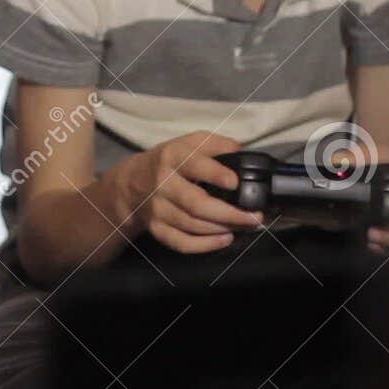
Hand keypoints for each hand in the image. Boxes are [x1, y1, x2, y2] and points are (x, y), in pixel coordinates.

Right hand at [118, 131, 263, 252]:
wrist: (133, 183)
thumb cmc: (170, 162)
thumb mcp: (189, 143)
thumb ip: (216, 144)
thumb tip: (241, 152)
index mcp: (173, 157)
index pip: (194, 165)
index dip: (215, 174)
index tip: (235, 182)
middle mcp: (163, 184)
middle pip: (196, 204)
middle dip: (229, 213)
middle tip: (255, 217)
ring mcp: (158, 209)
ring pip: (193, 225)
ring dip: (223, 228)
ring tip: (245, 226)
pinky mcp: (157, 229)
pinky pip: (182, 243)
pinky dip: (206, 245)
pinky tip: (225, 239)